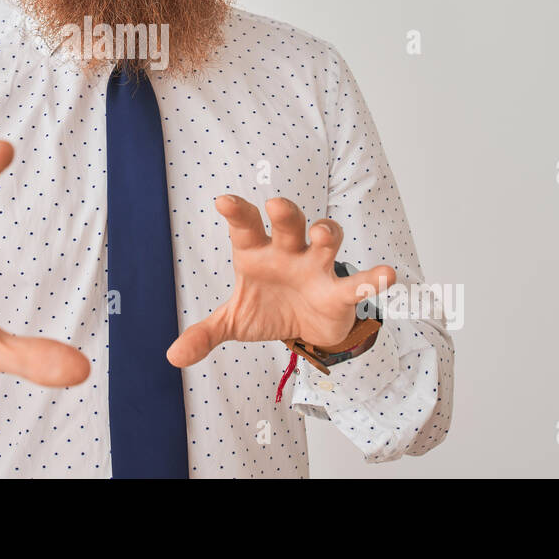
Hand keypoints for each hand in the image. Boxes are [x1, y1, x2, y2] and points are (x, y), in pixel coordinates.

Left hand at [166, 195, 395, 367]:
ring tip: (324, 234)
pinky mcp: (339, 291)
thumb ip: (204, 334)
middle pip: (288, 224)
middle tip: (275, 205)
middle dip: (284, 213)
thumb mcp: (233, 322)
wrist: (304, 328)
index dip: (237, 213)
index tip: (223, 201)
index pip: (245, 227)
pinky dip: (372, 279)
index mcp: (256, 252)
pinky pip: (357, 283)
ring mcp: (316, 267)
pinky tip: (386, 276)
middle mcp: (287, 252)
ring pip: (326, 240)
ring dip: (327, 233)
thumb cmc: (265, 308)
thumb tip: (173, 356)